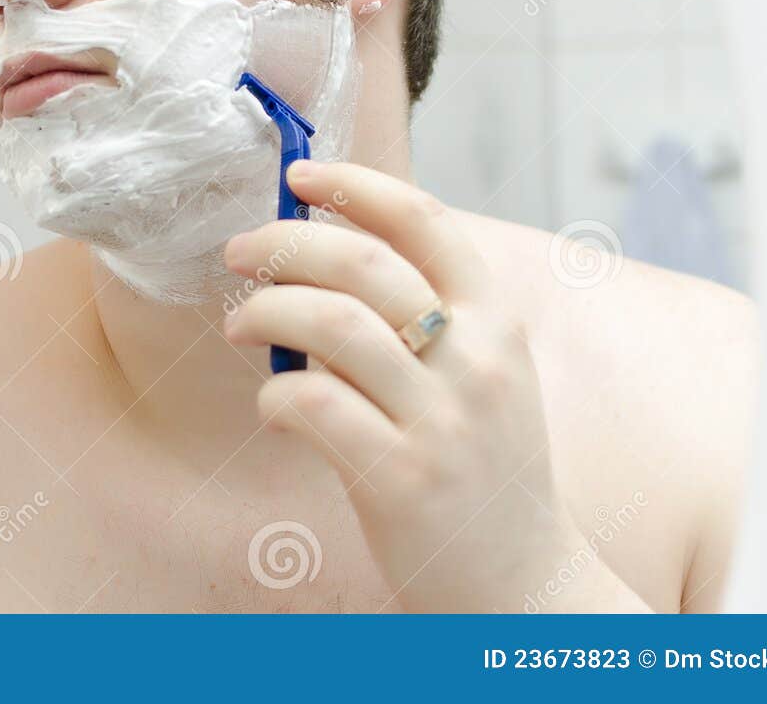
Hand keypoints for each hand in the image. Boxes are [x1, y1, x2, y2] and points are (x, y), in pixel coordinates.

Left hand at [222, 160, 587, 611]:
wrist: (527, 589)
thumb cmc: (484, 473)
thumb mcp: (481, 377)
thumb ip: (426, 319)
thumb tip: (323, 260)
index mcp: (497, 322)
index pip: (425, 221)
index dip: (356, 184)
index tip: (300, 176)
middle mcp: (476, 360)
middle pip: (363, 262)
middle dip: (286, 244)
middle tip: (240, 254)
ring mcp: (442, 420)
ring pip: (330, 323)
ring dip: (266, 312)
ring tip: (240, 327)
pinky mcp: (402, 478)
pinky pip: (313, 403)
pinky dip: (276, 393)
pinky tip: (274, 403)